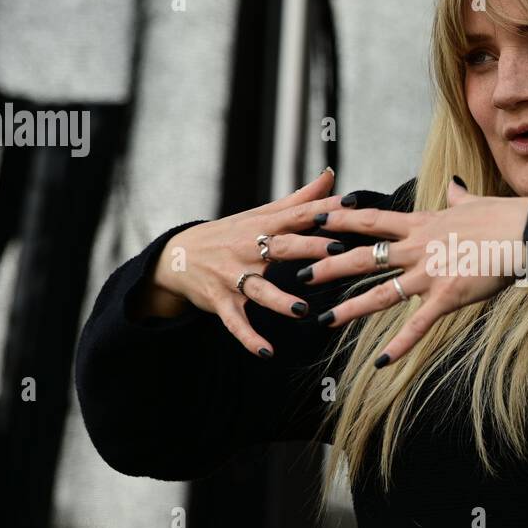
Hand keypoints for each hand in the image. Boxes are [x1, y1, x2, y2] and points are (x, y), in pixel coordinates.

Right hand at [141, 168, 351, 356]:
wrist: (177, 255)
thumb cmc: (230, 234)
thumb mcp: (261, 214)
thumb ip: (299, 200)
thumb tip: (331, 176)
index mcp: (261, 226)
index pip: (296, 215)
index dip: (323, 211)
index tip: (351, 207)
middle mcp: (247, 248)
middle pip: (281, 246)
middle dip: (308, 248)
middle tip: (337, 252)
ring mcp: (232, 276)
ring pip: (258, 288)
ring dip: (279, 299)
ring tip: (301, 310)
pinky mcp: (220, 301)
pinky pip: (235, 322)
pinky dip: (249, 338)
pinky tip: (267, 352)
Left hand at [296, 177, 527, 366]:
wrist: (524, 232)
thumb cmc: (504, 216)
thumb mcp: (474, 203)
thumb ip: (458, 198)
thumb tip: (455, 185)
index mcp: (422, 225)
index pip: (372, 220)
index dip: (341, 218)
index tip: (316, 217)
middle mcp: (418, 249)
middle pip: (364, 257)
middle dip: (329, 267)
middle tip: (300, 275)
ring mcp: (430, 274)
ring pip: (382, 294)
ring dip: (351, 308)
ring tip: (324, 319)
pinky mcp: (446, 296)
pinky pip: (417, 325)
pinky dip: (399, 345)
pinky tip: (380, 361)